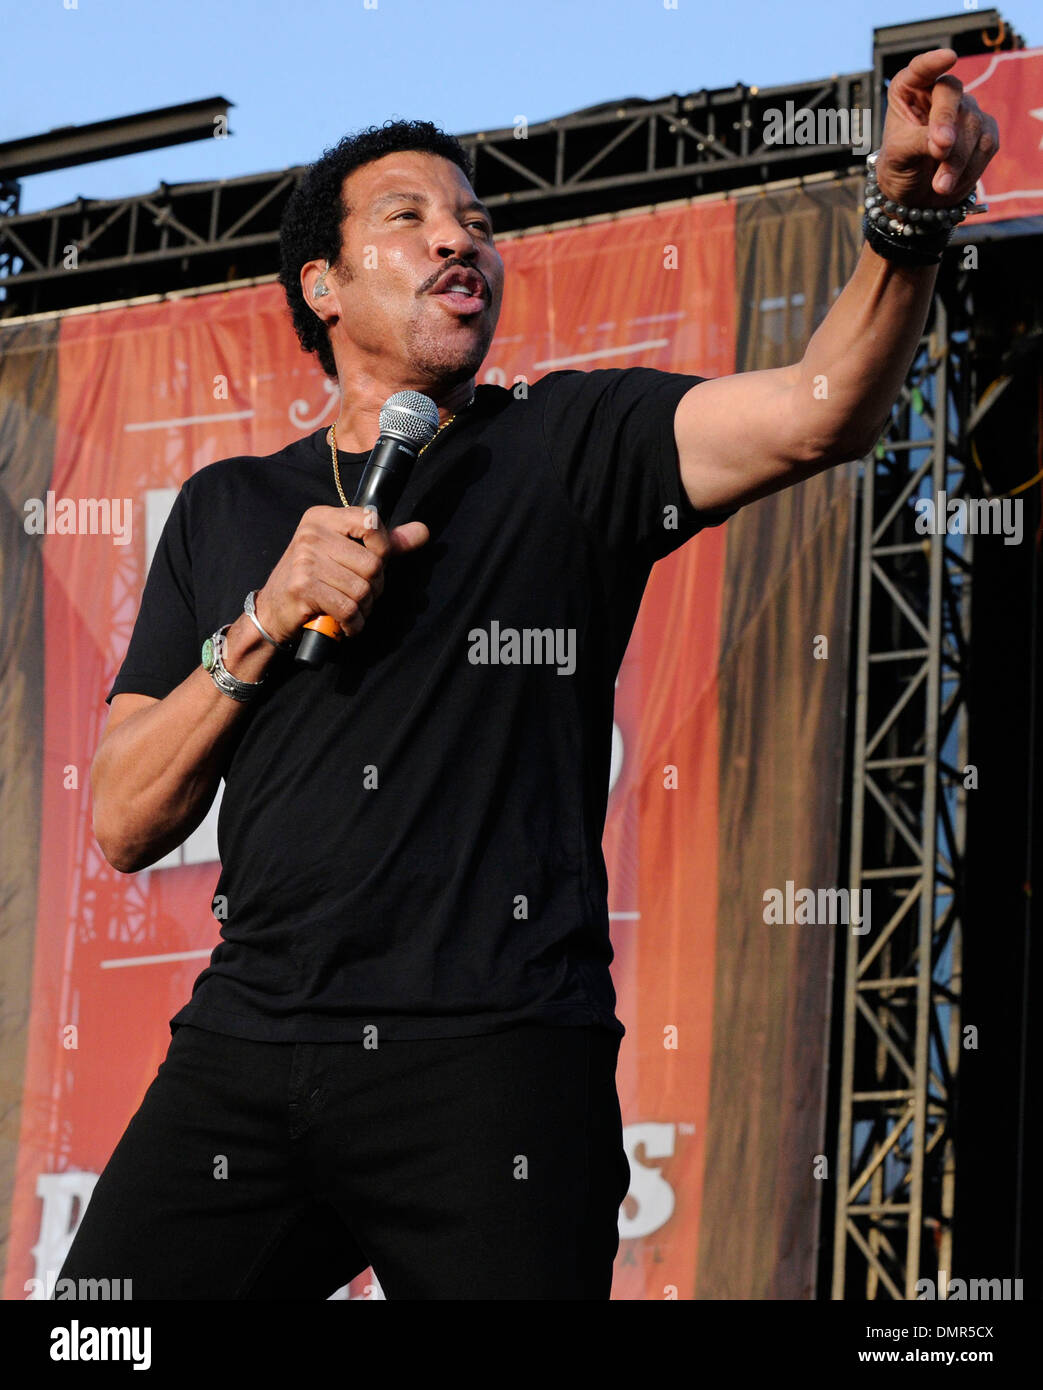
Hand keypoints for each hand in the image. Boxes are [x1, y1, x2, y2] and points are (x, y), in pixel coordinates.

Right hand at [254, 505, 429, 644]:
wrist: (272, 609)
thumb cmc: (314, 579)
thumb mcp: (345, 553)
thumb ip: (385, 543)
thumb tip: (422, 531)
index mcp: (323, 517)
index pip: (371, 522)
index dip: (383, 549)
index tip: (374, 563)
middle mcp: (312, 533)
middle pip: (372, 564)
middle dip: (375, 587)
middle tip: (361, 596)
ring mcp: (305, 560)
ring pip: (362, 589)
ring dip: (364, 609)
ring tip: (351, 610)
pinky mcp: (303, 587)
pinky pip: (348, 608)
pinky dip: (353, 623)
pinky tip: (347, 624)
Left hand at [875, 48, 999, 207]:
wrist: (917, 194)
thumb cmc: (900, 168)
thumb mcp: (897, 157)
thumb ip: (918, 143)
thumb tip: (946, 143)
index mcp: (909, 91)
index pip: (919, 70)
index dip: (933, 63)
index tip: (948, 58)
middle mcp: (939, 94)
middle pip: (950, 94)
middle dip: (945, 122)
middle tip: (941, 147)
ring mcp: (965, 109)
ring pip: (970, 124)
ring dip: (956, 159)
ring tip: (939, 185)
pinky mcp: (985, 130)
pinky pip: (986, 143)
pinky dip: (970, 168)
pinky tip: (951, 183)